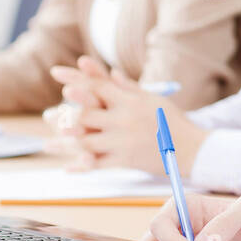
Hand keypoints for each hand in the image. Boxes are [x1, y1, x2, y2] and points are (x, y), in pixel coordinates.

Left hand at [48, 56, 205, 173]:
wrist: (192, 148)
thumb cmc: (173, 121)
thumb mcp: (154, 99)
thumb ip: (129, 87)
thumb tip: (110, 73)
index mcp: (131, 101)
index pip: (98, 85)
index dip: (75, 78)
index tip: (56, 73)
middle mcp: (125, 119)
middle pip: (87, 113)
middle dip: (65, 113)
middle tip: (49, 114)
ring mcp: (124, 140)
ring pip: (87, 140)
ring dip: (66, 142)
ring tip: (49, 143)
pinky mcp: (126, 160)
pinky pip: (98, 164)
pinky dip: (82, 166)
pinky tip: (68, 167)